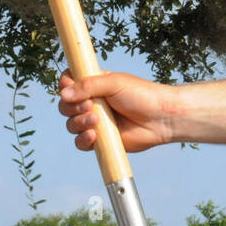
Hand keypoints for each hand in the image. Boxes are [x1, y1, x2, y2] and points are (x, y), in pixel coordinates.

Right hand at [57, 69, 176, 152]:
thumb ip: (88, 86)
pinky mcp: (101, 139)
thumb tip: (63, 93)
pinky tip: (94, 135)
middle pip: (65, 105)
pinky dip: (83, 139)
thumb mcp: (114, 83)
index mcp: (95, 85)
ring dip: (78, 122)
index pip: (69, 83)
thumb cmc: (142, 95)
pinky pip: (80, 142)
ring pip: (71, 124)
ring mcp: (96, 122)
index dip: (65, 85)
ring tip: (96, 119)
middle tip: (89, 105)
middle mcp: (93, 103)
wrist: (161, 118)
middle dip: (72, 107)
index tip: (68, 86)